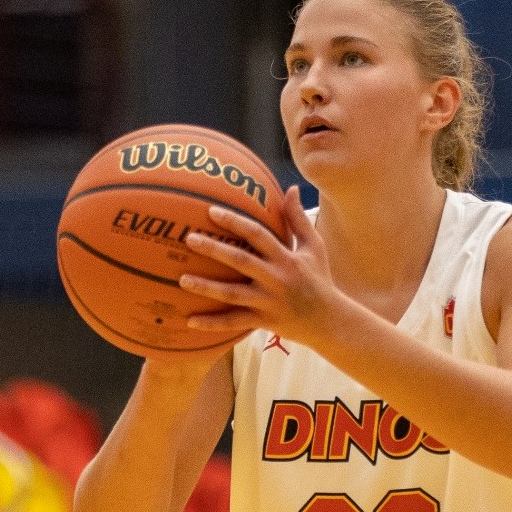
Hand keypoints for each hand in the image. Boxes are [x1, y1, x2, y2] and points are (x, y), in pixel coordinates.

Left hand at [177, 185, 341, 347]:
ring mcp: (268, 302)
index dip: (235, 222)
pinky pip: (234, 322)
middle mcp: (276, 278)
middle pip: (241, 261)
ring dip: (206, 287)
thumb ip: (298, 218)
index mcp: (286, 258)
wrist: (330, 320)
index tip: (211, 211)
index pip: (257, 235)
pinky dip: (213, 324)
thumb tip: (290, 188)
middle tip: (189, 239)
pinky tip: (190, 321)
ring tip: (182, 279)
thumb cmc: (319, 279)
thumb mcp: (314, 247)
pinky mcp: (263, 321)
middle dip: (215, 249)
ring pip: (233, 294)